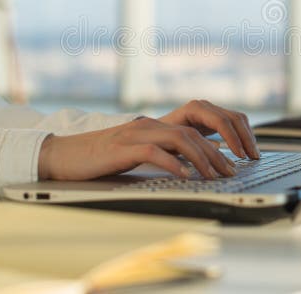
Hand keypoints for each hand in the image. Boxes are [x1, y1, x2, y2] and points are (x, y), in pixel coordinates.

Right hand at [38, 115, 238, 180]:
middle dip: (219, 151)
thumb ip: (162, 153)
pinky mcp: (123, 148)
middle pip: (194, 131)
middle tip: (232, 171)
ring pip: (180, 138)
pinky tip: (186, 176)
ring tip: (215, 175)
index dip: (220, 137)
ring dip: (202, 158)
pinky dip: (174, 164)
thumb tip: (193, 164)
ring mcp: (136, 133)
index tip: (237, 156)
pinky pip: (155, 152)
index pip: (196, 124)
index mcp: (155, 125)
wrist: (64, 156)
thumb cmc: (101, 158)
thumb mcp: (138, 154)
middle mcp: (149, 124)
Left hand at [159, 99, 259, 159]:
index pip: (221, 121)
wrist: (151, 131)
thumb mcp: (171, 143)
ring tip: (253, 156)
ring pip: (238, 120)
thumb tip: (210, 156)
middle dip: (245, 138)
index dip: (232, 138)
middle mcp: (205, 106)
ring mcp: (211, 111)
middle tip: (251, 157)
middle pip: (234, 118)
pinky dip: (244, 136)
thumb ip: (190, 146)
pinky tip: (246, 150)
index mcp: (194, 109)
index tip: (239, 155)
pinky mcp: (215, 119)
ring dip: (248, 137)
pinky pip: (236, 124)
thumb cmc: (158, 138)